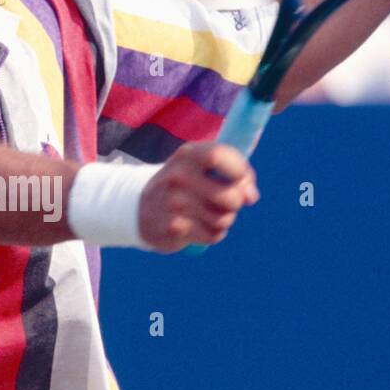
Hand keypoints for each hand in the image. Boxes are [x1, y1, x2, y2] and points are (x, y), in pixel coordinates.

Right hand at [138, 142, 258, 251]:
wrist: (138, 209)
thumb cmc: (183, 185)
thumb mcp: (202, 168)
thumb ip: (234, 175)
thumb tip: (251, 197)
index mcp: (187, 154)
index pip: (221, 156)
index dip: (240, 171)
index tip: (241, 180)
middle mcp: (179, 176)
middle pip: (231, 196)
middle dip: (235, 204)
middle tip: (222, 202)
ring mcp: (175, 203)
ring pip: (225, 219)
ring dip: (223, 220)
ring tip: (206, 215)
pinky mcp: (174, 228)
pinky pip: (213, 235)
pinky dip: (212, 234)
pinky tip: (197, 227)